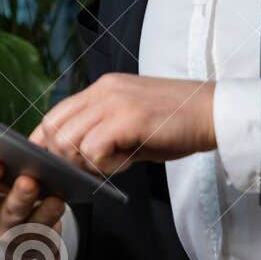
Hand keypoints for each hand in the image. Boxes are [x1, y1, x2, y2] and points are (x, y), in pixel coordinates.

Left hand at [29, 74, 215, 176]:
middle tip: (87, 170)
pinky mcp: (128, 118)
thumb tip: (78, 160)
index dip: (46, 142)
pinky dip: (103, 165)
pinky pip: (93, 149)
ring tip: (114, 165)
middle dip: (61, 157)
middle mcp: (104, 90)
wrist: (214, 113)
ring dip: (83, 162)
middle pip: (54, 127)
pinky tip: (125, 164)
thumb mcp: (133, 123)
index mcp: (104, 88)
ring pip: (69, 139)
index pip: (56, 113)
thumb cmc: (179, 123)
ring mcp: (115, 102)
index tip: (48, 164)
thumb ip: (104, 134)